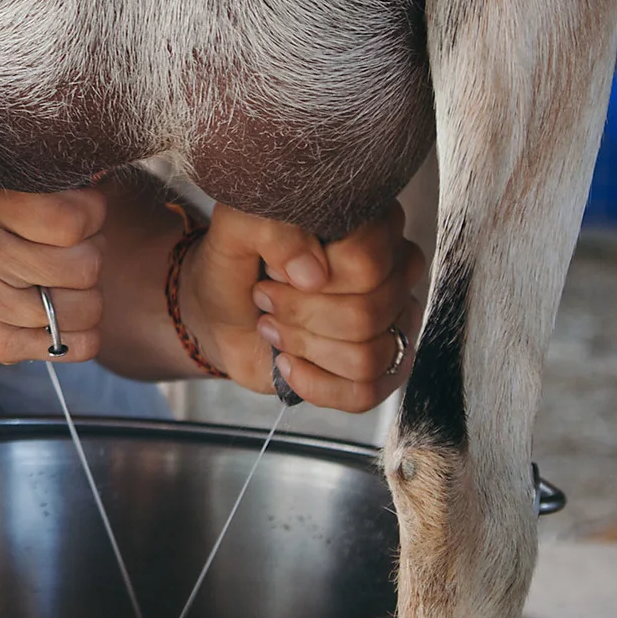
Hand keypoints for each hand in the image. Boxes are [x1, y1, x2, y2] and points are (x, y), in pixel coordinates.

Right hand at [0, 165, 106, 363]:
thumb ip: (30, 174)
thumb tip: (99, 175)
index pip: (73, 219)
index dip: (93, 214)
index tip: (82, 213)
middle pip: (85, 265)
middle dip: (90, 252)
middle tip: (71, 248)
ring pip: (86, 307)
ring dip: (86, 294)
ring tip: (61, 281)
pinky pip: (74, 345)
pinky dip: (81, 331)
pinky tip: (57, 313)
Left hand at [177, 199, 424, 412]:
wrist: (221, 313)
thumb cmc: (237, 266)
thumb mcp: (234, 229)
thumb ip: (269, 228)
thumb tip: (311, 272)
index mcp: (371, 224)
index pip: (367, 259)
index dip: (315, 275)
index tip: (274, 271)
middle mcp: (395, 271)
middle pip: (368, 311)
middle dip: (301, 312)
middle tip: (266, 299)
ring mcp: (395, 322)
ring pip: (369, 355)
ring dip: (304, 345)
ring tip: (272, 327)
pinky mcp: (383, 368)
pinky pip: (367, 392)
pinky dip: (315, 383)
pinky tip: (287, 363)